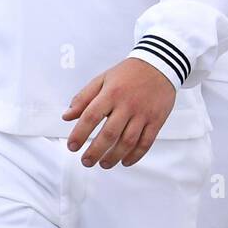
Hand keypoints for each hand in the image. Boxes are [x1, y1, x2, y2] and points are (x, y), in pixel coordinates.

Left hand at [62, 57, 176, 168]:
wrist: (160, 64)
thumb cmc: (128, 73)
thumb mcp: (102, 79)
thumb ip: (83, 98)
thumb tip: (67, 116)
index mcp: (111, 93)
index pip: (91, 116)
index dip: (79, 134)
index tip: (72, 146)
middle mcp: (127, 104)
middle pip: (109, 134)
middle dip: (95, 152)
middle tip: (86, 161)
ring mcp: (143, 114)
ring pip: (127, 142)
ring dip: (114, 157)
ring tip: (103, 164)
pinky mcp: (156, 120)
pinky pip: (146, 142)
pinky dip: (135, 156)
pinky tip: (125, 161)